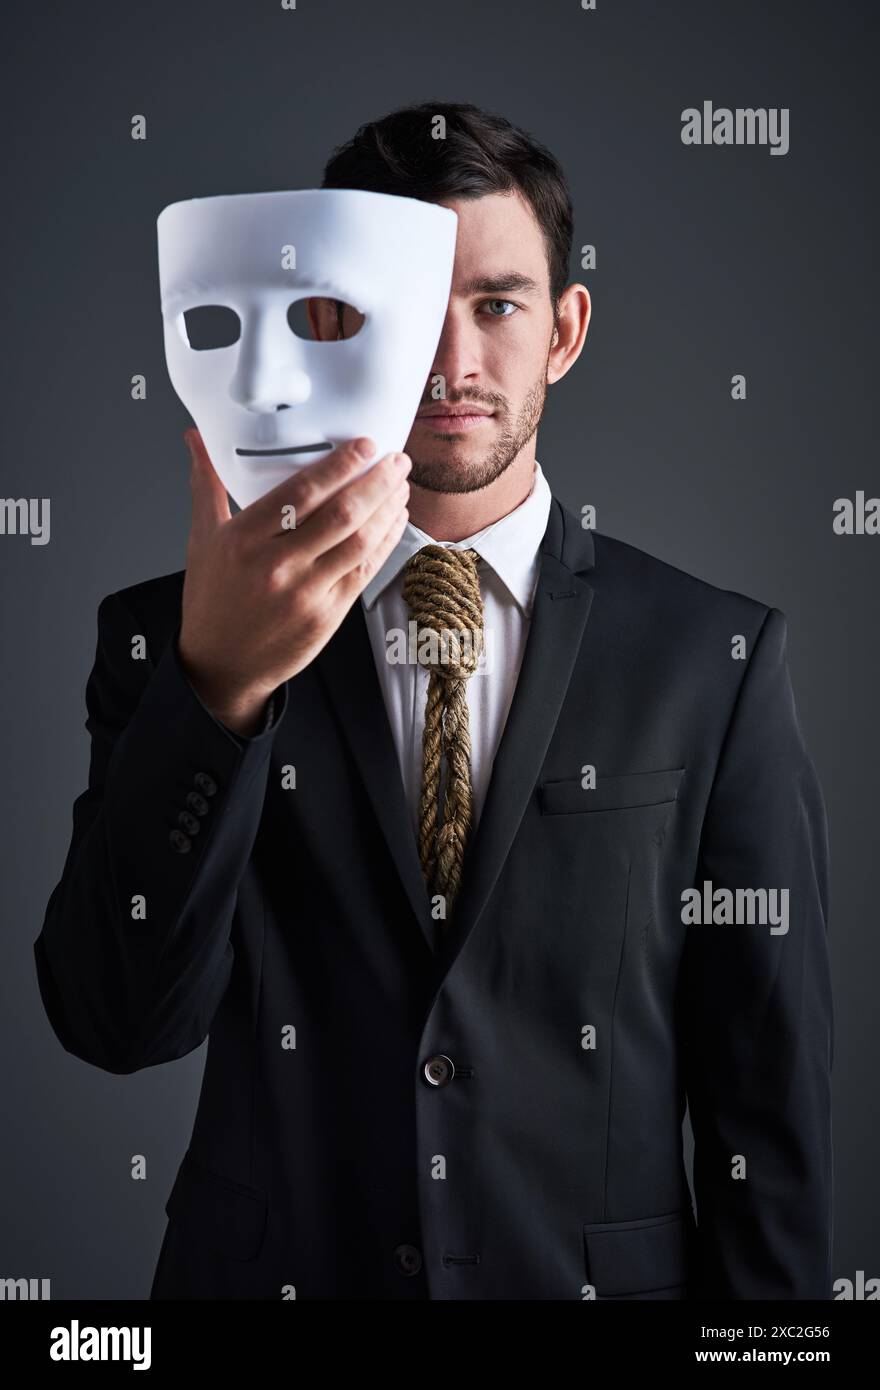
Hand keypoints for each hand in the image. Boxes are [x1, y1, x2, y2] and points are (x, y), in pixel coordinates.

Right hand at [178, 430, 410, 734]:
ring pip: (359, 542)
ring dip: (387, 511)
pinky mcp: (327, 616)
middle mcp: (276, 565)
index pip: (302, 492)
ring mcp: (305, 593)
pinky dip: (384, 543)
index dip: (341, 466)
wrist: (221, 665)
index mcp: (243, 539)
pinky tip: (394, 522)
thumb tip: (196, 437)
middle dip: (377, 482)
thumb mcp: (202, 538)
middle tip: (398, 460)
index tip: (365, 446)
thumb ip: (207, 483)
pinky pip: (364, 571)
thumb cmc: (213, 599)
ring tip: (401, 487)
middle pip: (340, 515)